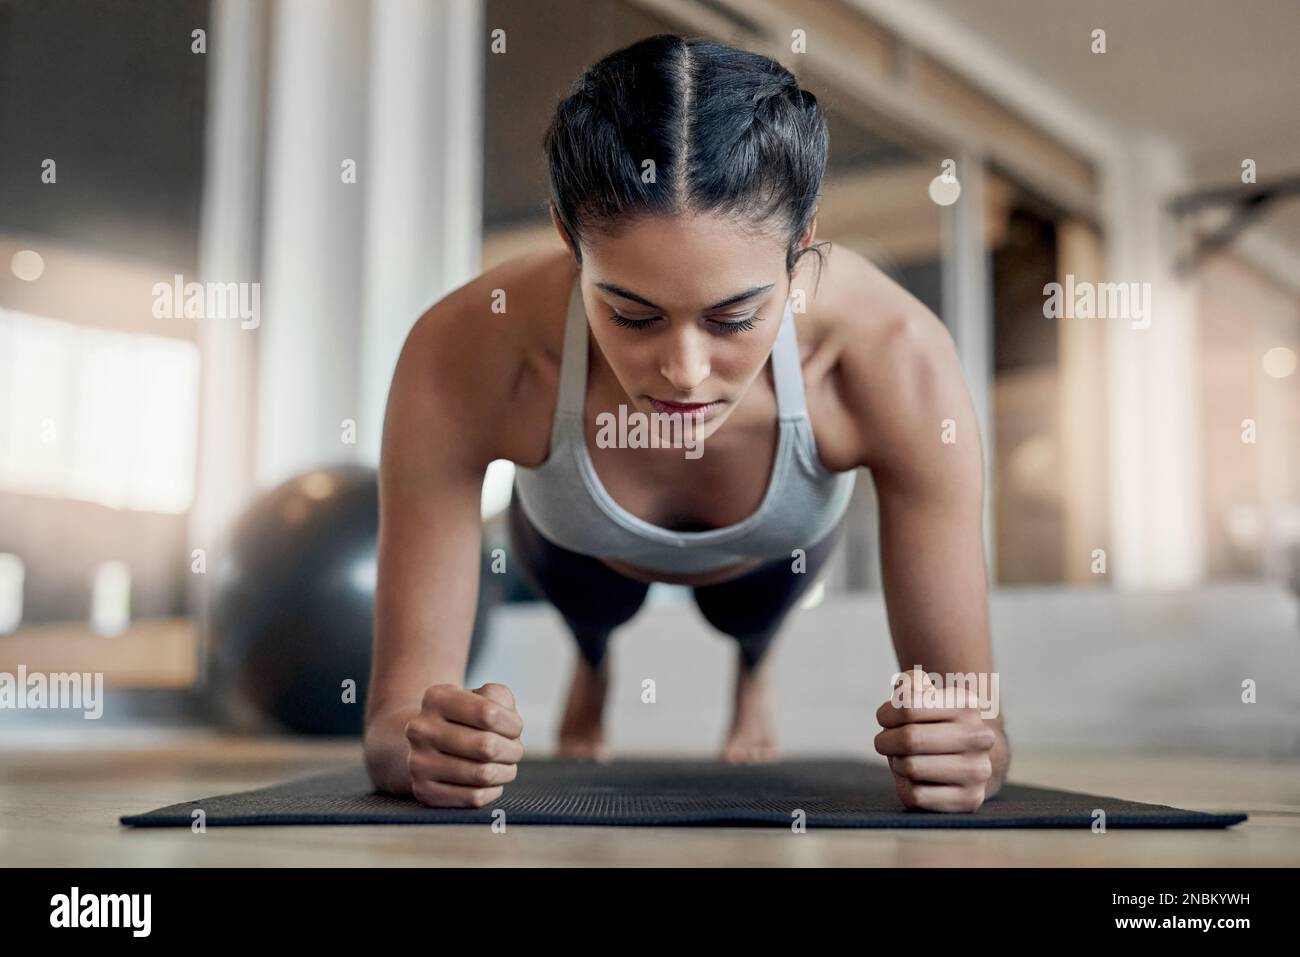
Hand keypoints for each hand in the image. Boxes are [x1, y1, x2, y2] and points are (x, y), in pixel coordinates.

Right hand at [405, 682, 523, 807]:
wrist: (426, 745)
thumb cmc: (466, 718)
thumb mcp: (481, 695)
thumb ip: (498, 696)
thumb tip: (502, 715)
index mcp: (436, 698)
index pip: (488, 713)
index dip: (512, 724)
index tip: (515, 728)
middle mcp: (421, 729)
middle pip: (487, 746)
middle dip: (512, 750)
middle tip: (515, 750)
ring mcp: (418, 762)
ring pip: (483, 774)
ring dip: (506, 772)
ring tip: (506, 766)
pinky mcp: (424, 791)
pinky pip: (473, 798)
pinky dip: (492, 791)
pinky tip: (490, 782)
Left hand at [874, 668, 996, 812]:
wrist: (967, 761)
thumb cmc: (933, 724)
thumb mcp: (924, 696)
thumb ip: (910, 683)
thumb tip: (905, 689)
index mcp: (967, 704)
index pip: (907, 706)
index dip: (886, 714)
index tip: (885, 719)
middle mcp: (979, 737)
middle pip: (909, 739)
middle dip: (886, 741)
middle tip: (886, 742)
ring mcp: (978, 771)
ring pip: (910, 768)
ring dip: (897, 764)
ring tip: (906, 759)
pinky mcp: (969, 800)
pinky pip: (916, 795)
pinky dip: (906, 787)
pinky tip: (918, 780)